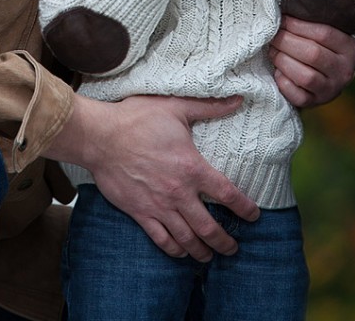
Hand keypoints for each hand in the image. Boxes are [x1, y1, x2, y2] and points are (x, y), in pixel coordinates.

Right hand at [45, 92, 258, 260]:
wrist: (100, 136)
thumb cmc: (137, 119)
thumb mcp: (175, 107)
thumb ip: (208, 106)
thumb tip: (238, 98)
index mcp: (192, 167)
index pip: (228, 194)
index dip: (245, 208)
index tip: (254, 215)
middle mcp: (179, 192)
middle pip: (210, 228)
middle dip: (226, 242)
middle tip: (234, 248)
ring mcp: (159, 206)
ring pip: (188, 239)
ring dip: (203, 252)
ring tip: (210, 256)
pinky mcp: (140, 213)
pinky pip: (162, 240)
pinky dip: (175, 250)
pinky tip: (181, 252)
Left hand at [269, 15, 354, 107]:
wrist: (322, 74)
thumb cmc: (317, 43)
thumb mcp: (322, 30)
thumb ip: (310, 21)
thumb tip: (282, 9)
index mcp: (350, 48)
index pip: (324, 33)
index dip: (298, 25)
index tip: (282, 19)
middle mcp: (345, 71)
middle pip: (313, 54)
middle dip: (286, 42)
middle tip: (272, 36)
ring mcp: (332, 90)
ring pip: (305, 77)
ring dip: (283, 61)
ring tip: (273, 51)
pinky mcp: (316, 103)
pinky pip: (297, 96)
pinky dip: (283, 82)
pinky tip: (277, 71)